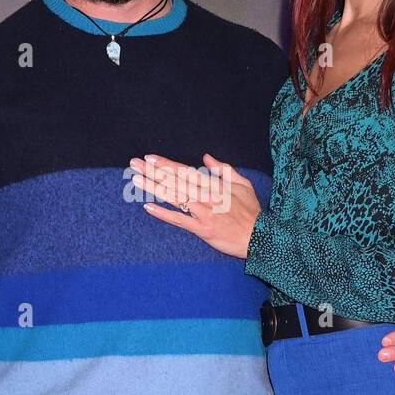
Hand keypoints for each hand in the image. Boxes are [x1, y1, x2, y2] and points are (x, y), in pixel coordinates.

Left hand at [128, 152, 261, 257]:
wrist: (260, 237)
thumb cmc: (252, 212)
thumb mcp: (243, 185)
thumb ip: (224, 170)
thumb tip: (206, 157)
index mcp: (215, 185)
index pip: (185, 171)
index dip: (166, 164)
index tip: (150, 158)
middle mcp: (207, 196)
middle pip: (175, 181)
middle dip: (153, 171)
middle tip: (134, 164)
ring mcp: (203, 213)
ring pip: (174, 197)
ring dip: (153, 188)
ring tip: (136, 180)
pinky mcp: (202, 229)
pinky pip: (180, 220)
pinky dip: (164, 214)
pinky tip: (149, 207)